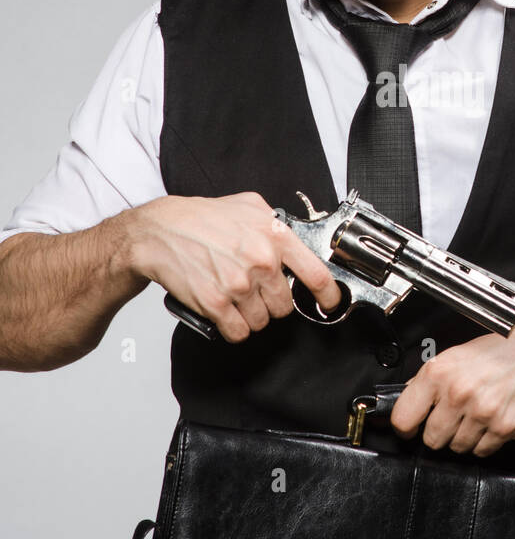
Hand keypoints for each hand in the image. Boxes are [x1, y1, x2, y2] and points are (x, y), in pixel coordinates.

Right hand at [127, 192, 341, 341]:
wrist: (160, 232)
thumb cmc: (201, 218)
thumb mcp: (248, 205)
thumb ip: (276, 222)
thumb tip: (297, 238)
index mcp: (275, 236)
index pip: (316, 275)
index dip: (329, 295)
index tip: (330, 303)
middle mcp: (261, 261)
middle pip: (284, 306)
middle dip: (272, 302)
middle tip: (255, 290)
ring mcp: (239, 285)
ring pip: (261, 322)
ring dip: (251, 316)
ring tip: (235, 298)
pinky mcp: (217, 304)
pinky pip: (239, 332)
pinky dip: (233, 328)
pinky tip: (225, 312)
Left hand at [389, 325, 514, 456]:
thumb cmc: (495, 355)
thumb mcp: (454, 356)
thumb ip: (428, 381)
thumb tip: (404, 404)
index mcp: (439, 372)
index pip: (403, 418)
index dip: (405, 427)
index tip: (411, 428)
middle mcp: (459, 392)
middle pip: (431, 440)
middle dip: (440, 432)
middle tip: (453, 418)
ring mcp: (482, 412)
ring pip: (457, 448)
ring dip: (463, 437)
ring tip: (476, 415)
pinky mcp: (503, 428)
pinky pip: (482, 451)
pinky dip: (484, 441)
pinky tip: (490, 421)